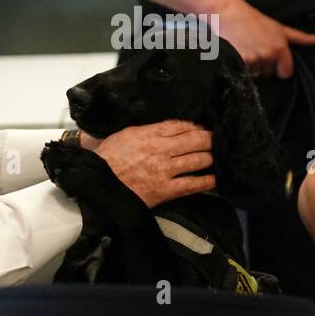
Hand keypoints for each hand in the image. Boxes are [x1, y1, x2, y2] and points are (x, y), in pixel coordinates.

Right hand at [92, 120, 214, 207]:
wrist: (97, 185)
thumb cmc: (107, 159)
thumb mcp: (125, 135)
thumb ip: (147, 130)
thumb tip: (165, 128)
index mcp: (149, 134)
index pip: (180, 125)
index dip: (195, 126)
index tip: (202, 127)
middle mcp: (160, 150)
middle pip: (194, 140)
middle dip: (209, 139)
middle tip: (217, 139)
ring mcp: (165, 170)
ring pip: (198, 160)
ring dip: (210, 157)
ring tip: (216, 156)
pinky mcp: (166, 190)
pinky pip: (192, 184)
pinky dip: (207, 181)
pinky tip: (215, 179)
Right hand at [217, 0, 314, 79]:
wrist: (229, 12)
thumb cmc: (254, 20)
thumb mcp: (279, 28)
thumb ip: (299, 37)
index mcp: (281, 48)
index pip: (286, 73)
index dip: (279, 68)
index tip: (271, 59)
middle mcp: (269, 54)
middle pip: (268, 74)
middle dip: (262, 65)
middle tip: (254, 48)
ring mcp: (254, 58)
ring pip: (255, 74)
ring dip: (250, 66)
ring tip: (245, 48)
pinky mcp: (239, 60)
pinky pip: (242, 73)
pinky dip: (239, 65)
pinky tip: (238, 51)